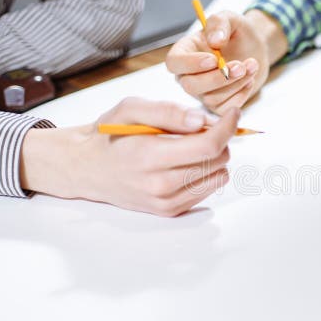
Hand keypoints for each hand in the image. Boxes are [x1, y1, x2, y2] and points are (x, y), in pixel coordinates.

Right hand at [20, 97, 238, 216]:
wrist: (87, 168)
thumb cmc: (110, 135)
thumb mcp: (130, 109)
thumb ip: (167, 111)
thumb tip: (201, 120)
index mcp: (150, 156)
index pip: (208, 146)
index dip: (227, 127)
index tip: (233, 113)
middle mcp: (160, 184)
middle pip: (218, 160)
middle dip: (219, 138)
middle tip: (200, 128)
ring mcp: (166, 202)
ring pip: (218, 176)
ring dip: (214, 157)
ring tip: (190, 146)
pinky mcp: (170, 211)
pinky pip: (208, 190)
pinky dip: (205, 173)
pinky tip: (185, 163)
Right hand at [166, 10, 287, 112]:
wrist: (256, 48)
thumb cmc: (238, 33)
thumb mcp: (231, 19)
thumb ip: (220, 23)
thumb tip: (215, 40)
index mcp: (185, 51)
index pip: (174, 63)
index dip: (191, 64)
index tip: (213, 59)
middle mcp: (189, 74)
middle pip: (191, 86)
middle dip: (218, 78)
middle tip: (241, 66)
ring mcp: (202, 92)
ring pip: (211, 98)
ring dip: (235, 83)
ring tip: (252, 65)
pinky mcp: (218, 104)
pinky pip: (225, 108)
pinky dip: (241, 94)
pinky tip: (250, 79)